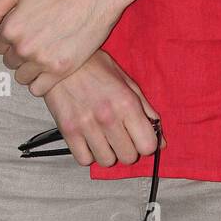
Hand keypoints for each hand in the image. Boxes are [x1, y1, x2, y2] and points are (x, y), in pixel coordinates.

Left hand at [0, 0, 119, 96]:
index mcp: (11, 27)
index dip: (11, 37)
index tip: (26, 30)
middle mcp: (23, 47)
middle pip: (10, 61)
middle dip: (20, 52)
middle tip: (38, 38)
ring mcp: (42, 61)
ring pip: (22, 76)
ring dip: (29, 67)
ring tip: (44, 52)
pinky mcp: (60, 71)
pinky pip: (37, 89)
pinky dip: (40, 82)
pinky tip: (50, 66)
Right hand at [42, 49, 163, 167]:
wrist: (60, 59)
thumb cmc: (94, 66)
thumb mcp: (126, 80)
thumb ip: (145, 109)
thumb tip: (161, 139)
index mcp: (126, 102)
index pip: (147, 145)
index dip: (146, 143)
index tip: (139, 137)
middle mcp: (108, 116)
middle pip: (128, 157)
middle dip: (127, 148)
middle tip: (120, 136)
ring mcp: (87, 126)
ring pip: (107, 161)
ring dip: (107, 152)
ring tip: (103, 137)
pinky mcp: (68, 131)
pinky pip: (84, 160)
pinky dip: (88, 153)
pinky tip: (88, 139)